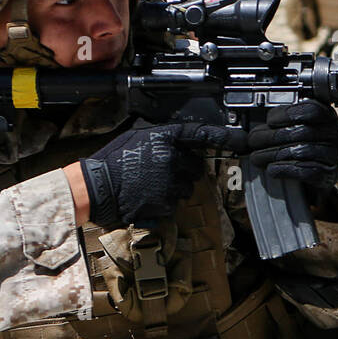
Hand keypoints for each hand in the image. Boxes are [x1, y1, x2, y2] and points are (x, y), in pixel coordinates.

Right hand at [79, 123, 245, 227]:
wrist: (96, 187)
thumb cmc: (113, 160)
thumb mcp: (137, 136)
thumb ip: (163, 137)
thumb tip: (180, 141)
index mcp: (165, 138)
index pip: (201, 135)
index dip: (224, 137)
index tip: (241, 141)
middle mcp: (172, 158)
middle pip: (195, 167)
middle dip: (183, 170)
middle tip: (159, 171)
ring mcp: (170, 182)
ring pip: (186, 187)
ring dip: (174, 188)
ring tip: (148, 185)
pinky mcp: (166, 203)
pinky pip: (175, 203)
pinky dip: (164, 202)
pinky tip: (146, 196)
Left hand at [246, 100, 337, 192]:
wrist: (318, 175)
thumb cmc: (302, 148)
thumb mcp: (293, 129)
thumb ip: (275, 125)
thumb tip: (241, 131)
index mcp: (325, 116)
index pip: (310, 109)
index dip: (288, 113)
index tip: (270, 120)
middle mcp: (334, 133)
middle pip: (300, 132)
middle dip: (270, 137)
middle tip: (252, 142)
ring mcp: (334, 155)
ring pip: (300, 151)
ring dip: (273, 155)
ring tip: (257, 158)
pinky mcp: (328, 175)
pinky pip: (305, 170)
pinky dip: (284, 169)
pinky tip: (272, 170)